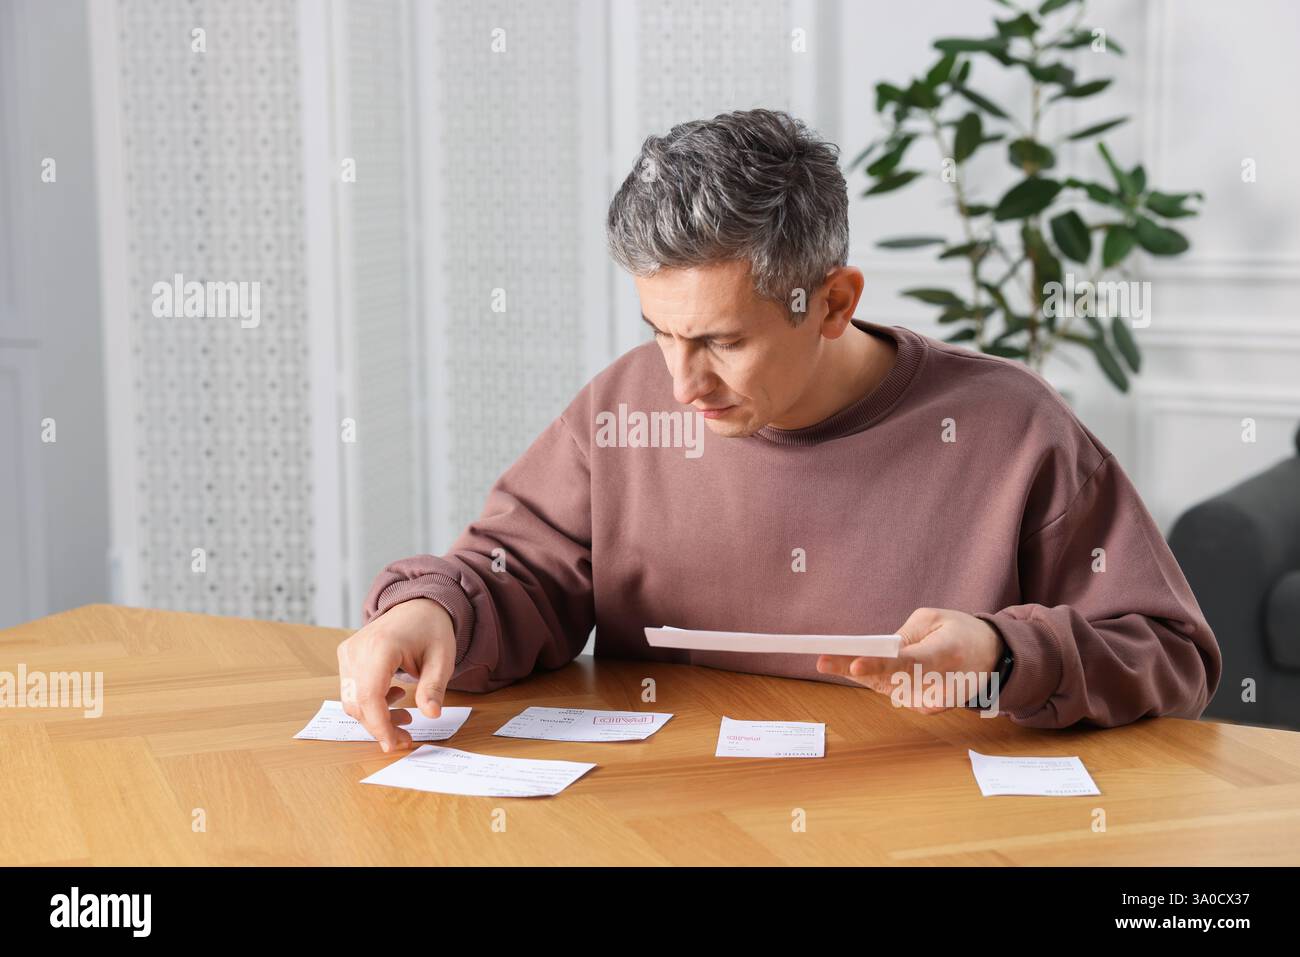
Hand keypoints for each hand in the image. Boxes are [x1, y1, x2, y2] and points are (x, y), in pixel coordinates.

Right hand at [336, 598, 456, 751]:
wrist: (417, 606)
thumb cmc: (431, 630)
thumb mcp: (442, 659)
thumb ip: (434, 687)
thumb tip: (432, 714)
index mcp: (381, 646)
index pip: (370, 696)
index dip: (379, 725)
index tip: (393, 745)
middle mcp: (357, 649)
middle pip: (357, 702)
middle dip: (379, 727)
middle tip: (405, 737)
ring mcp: (348, 652)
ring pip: (351, 700)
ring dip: (375, 717)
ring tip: (405, 716)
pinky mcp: (346, 656)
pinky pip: (351, 690)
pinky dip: (369, 703)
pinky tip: (394, 698)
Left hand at [815, 607, 1004, 714]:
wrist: (993, 657)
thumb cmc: (960, 631)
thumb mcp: (934, 619)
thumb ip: (904, 636)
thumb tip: (877, 653)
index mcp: (947, 652)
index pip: (908, 662)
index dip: (880, 666)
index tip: (854, 665)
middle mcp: (941, 683)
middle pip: (891, 679)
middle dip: (854, 669)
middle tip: (821, 661)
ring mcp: (935, 701)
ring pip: (887, 688)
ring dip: (858, 675)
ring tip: (828, 662)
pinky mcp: (928, 708)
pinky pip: (894, 692)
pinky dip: (875, 680)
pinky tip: (857, 670)